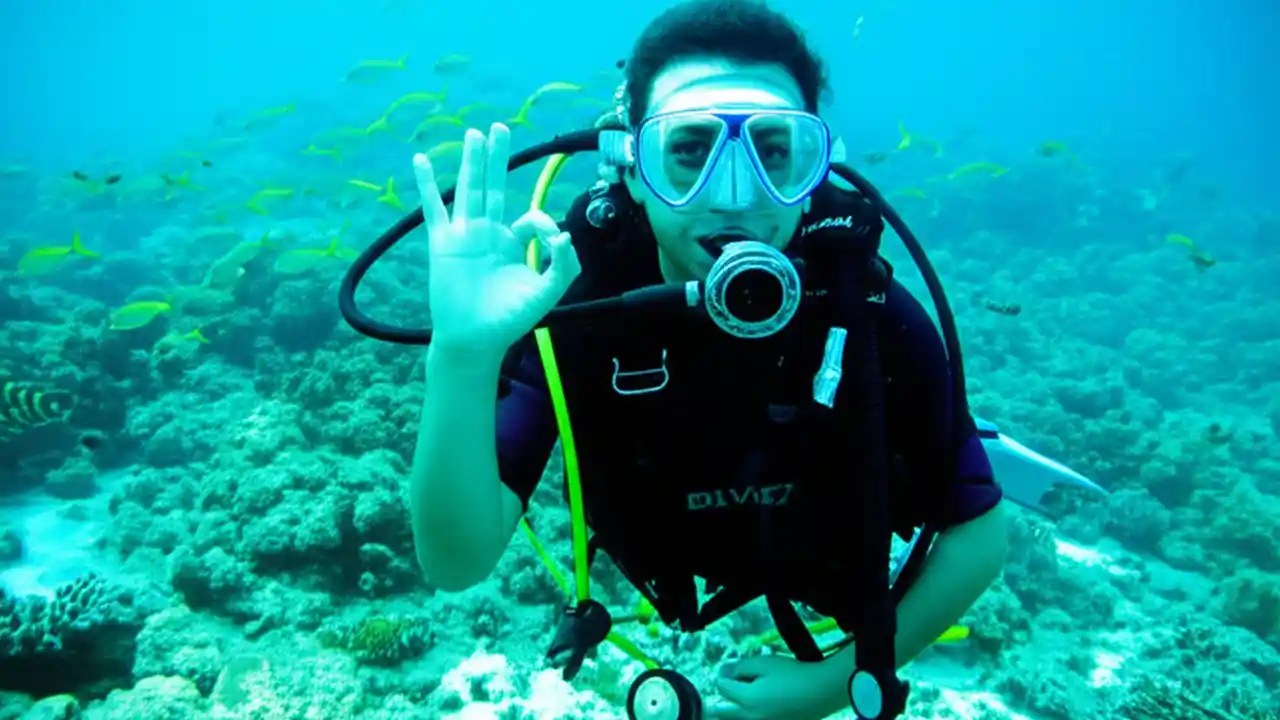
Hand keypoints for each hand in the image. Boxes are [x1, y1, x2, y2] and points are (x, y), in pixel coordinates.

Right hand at [414, 122, 580, 356]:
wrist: (476, 339)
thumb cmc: (510, 320)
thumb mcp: (546, 293)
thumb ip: (563, 266)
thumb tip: (565, 234)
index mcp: (513, 244)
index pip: (530, 217)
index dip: (545, 223)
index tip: (553, 240)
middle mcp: (488, 234)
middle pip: (494, 186)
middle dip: (497, 158)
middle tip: (499, 127)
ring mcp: (464, 235)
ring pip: (469, 189)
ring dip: (472, 161)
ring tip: (475, 134)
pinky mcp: (443, 243)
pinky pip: (434, 208)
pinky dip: (427, 184)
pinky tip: (421, 160)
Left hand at [706, 654, 842, 719]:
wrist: (822, 692)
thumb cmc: (792, 674)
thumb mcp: (765, 663)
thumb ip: (742, 667)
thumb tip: (728, 673)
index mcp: (746, 699)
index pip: (722, 688)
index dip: (722, 678)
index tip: (725, 675)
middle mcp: (751, 718)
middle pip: (724, 714)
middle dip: (718, 705)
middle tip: (717, 701)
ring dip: (732, 715)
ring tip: (729, 709)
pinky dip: (748, 717)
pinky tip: (753, 712)